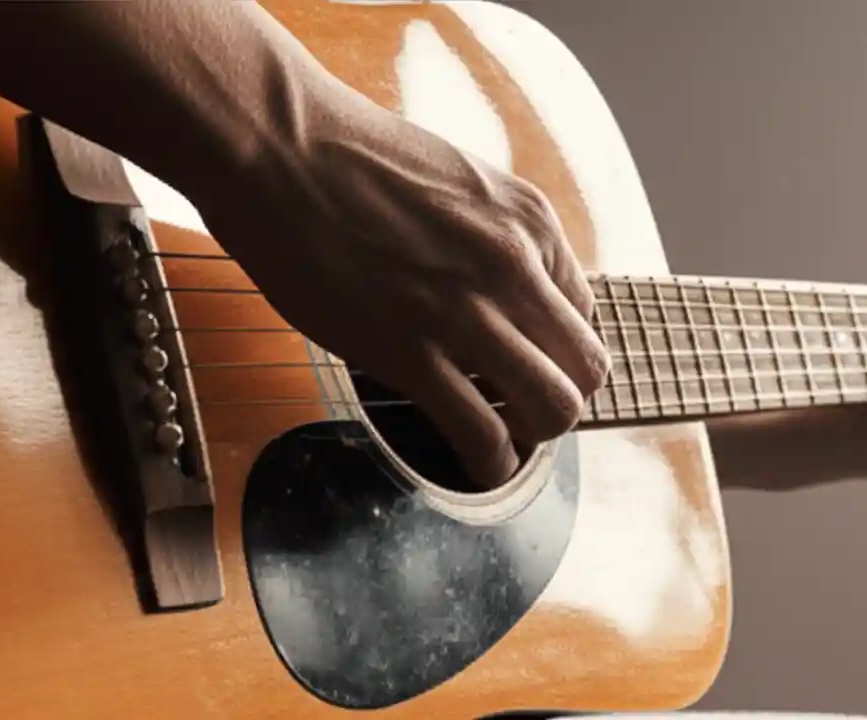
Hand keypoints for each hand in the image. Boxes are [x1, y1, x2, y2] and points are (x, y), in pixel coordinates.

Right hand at [192, 84, 608, 487]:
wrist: (280, 148)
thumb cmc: (352, 157)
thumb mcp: (460, 182)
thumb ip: (495, 235)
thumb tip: (504, 289)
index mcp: (530, 220)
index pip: (582, 312)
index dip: (556, 347)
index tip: (526, 361)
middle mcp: (515, 267)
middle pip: (586, 367)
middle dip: (562, 396)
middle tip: (524, 407)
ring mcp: (466, 312)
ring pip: (553, 408)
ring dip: (535, 435)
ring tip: (505, 438)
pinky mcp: (412, 352)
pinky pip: (483, 434)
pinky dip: (491, 464)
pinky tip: (478, 463)